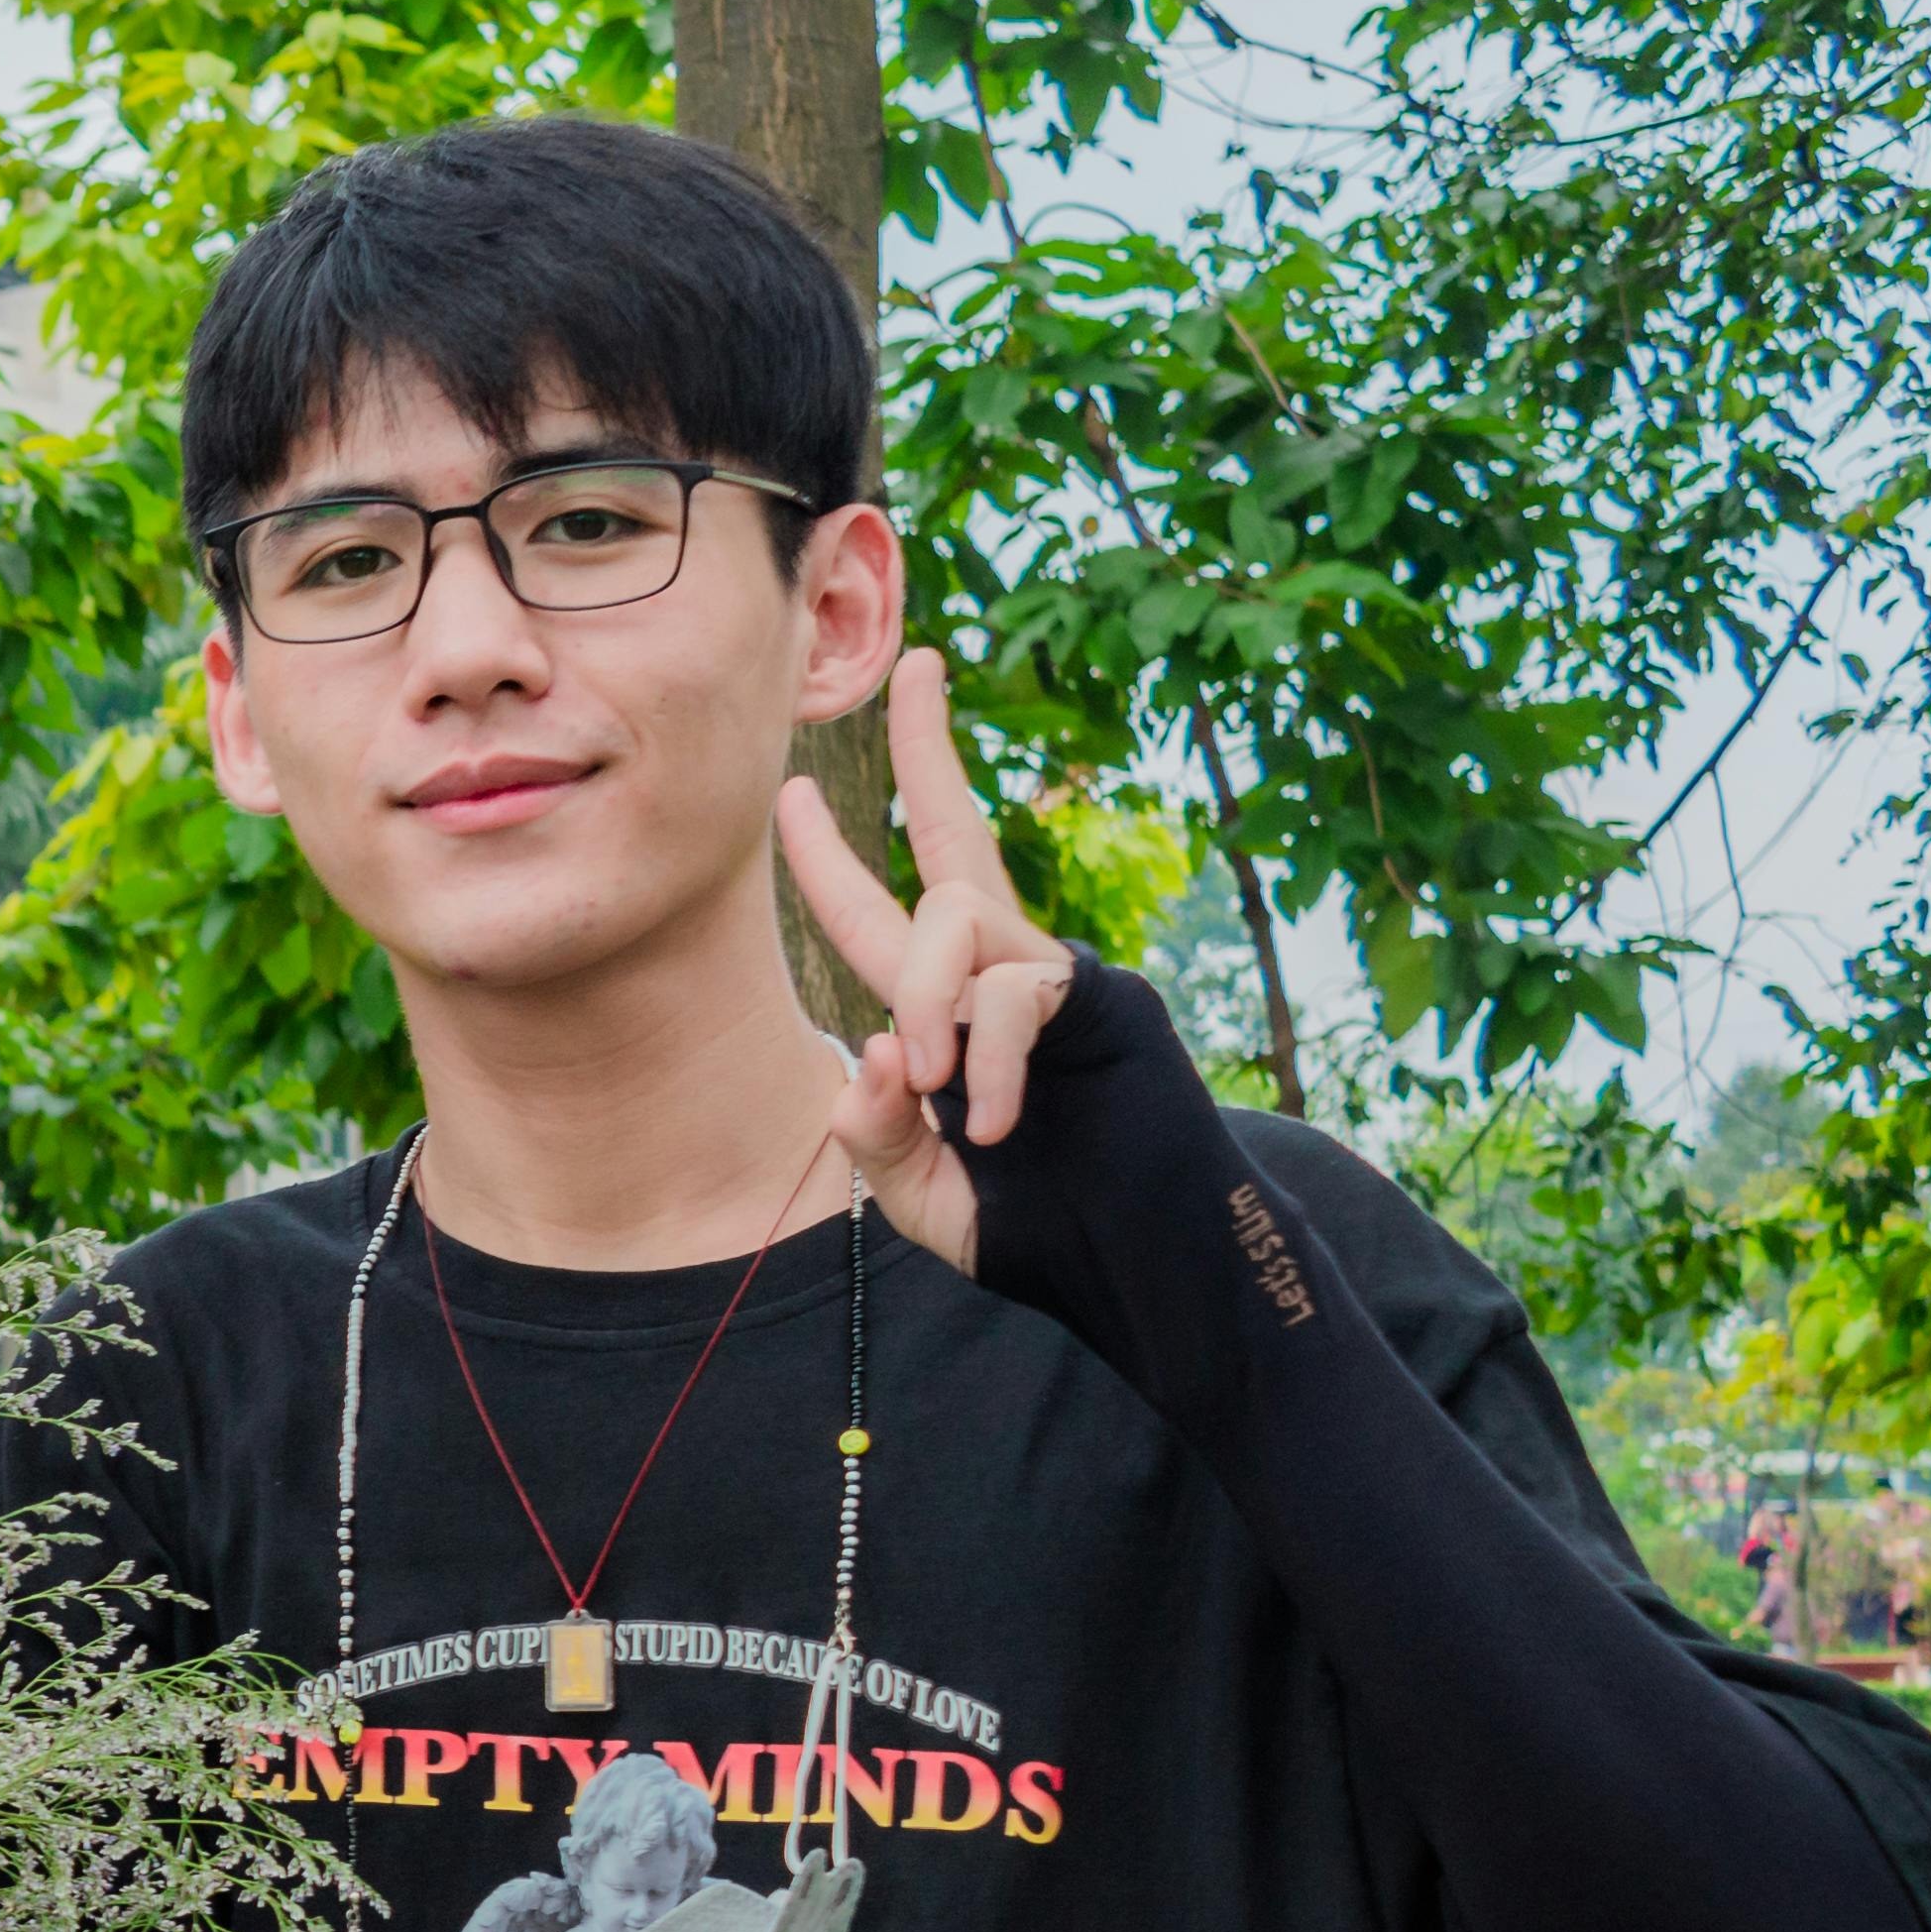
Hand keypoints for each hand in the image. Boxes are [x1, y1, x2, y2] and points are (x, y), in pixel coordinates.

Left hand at [779, 646, 1071, 1280]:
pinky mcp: (1104, 1000)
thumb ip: (876, 1133)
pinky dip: (992, 1059)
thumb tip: (873, 1052)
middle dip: (928, 749)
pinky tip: (995, 1124)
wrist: (1141, 1267)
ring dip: (929, 994)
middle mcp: (1001, 973)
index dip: (830, 857)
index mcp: (948, 1013)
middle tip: (918, 663)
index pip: (877, 918)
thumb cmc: (1035, 1231)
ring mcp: (1056, 978)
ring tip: (942, 1089)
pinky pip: (1018, 993)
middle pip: (956, 837)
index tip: (789, 790)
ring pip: (956, 921)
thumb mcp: (918, 1192)